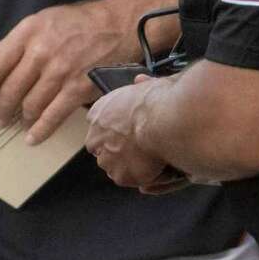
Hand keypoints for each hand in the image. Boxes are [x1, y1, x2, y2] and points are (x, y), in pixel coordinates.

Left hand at [0, 0, 138, 145]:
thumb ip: (22, 43)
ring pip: (30, 105)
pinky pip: (52, 116)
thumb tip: (1, 72)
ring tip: (20, 123)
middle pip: (11, 89)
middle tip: (0, 117)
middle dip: (2, 109)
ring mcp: (60, 71)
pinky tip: (33, 137)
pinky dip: (40, 130)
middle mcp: (41, 51)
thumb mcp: (44, 20)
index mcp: (28, 31)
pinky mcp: (78, 88)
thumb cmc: (79, 23)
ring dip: (21, 119)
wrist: (118, 26)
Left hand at [85, 76, 174, 190]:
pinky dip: (142, 176)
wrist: (163, 121)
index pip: (97, 124)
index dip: (112, 130)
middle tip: (137, 150)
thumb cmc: (160, 100)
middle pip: (99, 148)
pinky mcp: (119, 175)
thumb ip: (141, 86)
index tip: (125, 132)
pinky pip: (129, 179)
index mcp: (98, 111)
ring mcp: (106, 157)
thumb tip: (140, 80)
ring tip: (150, 160)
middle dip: (114, 150)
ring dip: (127, 165)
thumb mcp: (147, 85)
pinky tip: (156, 167)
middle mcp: (95, 135)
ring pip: (113, 166)